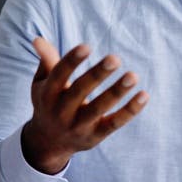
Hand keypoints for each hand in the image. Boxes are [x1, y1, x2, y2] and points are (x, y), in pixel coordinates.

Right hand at [21, 37, 148, 173]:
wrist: (49, 142)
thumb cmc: (50, 102)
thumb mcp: (42, 83)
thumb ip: (46, 61)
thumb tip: (37, 39)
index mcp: (48, 94)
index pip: (59, 75)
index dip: (71, 61)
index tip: (87, 46)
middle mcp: (61, 111)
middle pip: (79, 91)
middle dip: (97, 75)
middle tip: (115, 58)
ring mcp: (78, 126)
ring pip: (99, 109)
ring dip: (116, 92)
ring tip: (133, 75)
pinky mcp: (95, 136)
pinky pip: (114, 123)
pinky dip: (130, 111)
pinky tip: (144, 95)